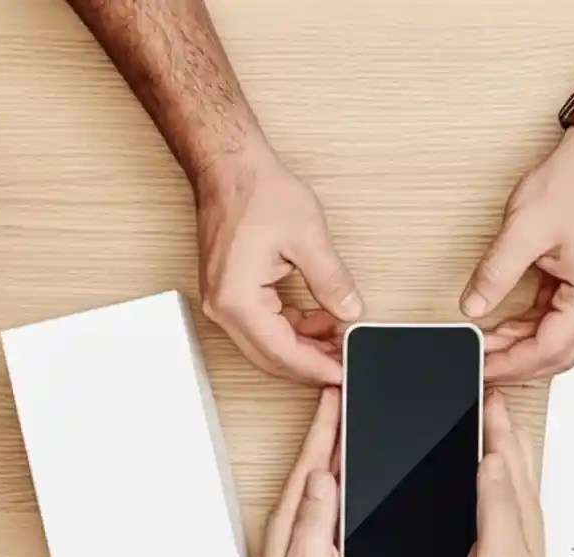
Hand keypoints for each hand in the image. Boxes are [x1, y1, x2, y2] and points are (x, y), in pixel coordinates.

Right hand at [196, 144, 362, 385]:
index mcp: (238, 300)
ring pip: (268, 344)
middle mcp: (223, 308)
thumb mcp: (308, 237)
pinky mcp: (230, 292)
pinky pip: (262, 325)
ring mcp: (223, 302)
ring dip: (304, 345)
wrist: (229, 166)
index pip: (283, 353)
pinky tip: (320, 321)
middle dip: (312, 362)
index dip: (318, 367)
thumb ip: (332, 282)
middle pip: (272, 357)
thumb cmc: (256, 192)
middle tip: (346, 361)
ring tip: (340, 338)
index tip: (343, 373)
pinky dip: (292, 328)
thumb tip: (350, 312)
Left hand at [254, 389, 350, 556]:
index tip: (334, 392)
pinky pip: (344, 501)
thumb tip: (322, 475)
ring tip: (357, 417)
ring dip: (344, 448)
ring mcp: (315, 530)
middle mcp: (301, 518)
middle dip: (334, 425)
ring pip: (334, 477)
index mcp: (293, 517)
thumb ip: (315, 521)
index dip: (324, 425)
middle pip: (321, 460)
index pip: (311, 460)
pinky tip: (364, 470)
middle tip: (347, 390)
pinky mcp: (330, 544)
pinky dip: (354, 478)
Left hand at [461, 127, 573, 382]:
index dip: (510, 364)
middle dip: (515, 364)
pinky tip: (501, 330)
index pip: (548, 350)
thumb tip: (473, 307)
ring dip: (520, 348)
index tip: (481, 369)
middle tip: (478, 365)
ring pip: (555, 343)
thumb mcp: (524, 228)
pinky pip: (555, 323)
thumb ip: (496, 272)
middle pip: (556, 356)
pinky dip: (527, 330)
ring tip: (483, 347)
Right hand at [463, 392, 573, 556]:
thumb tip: (490, 457)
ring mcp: (512, 522)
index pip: (506, 447)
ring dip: (493, 439)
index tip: (482, 382)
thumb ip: (496, 502)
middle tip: (482, 388)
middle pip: (509, 451)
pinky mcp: (499, 536)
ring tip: (480, 414)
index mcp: (519, 504)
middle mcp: (519, 508)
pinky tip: (474, 469)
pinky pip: (493, 489)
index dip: (494, 413)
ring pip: (502, 468)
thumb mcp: (499, 547)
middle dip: (497, 417)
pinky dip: (484, 467)